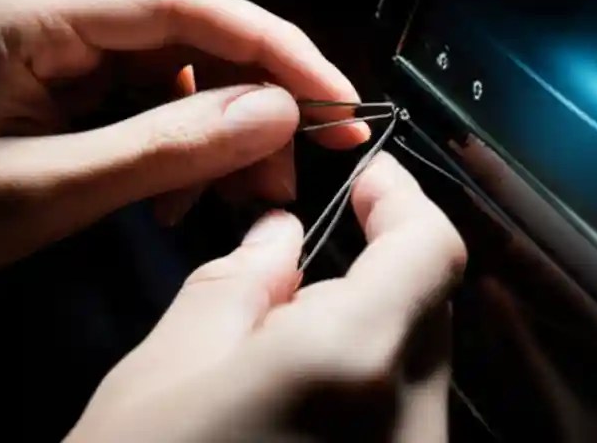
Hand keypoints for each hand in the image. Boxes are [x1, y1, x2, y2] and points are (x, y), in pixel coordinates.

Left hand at [0, 0, 366, 320]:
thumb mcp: (45, 193)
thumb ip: (168, 149)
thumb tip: (278, 112)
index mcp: (29, 12)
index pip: (186, 3)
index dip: (276, 48)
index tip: (340, 100)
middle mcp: (40, 4)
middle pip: (186, 24)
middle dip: (250, 92)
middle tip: (292, 166)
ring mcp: (40, 35)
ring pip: (169, 62)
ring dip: (211, 128)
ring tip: (226, 200)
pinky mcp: (41, 70)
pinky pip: (133, 91)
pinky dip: (168, 140)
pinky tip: (170, 198)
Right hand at [67, 153, 466, 442]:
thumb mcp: (164, 372)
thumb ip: (239, 285)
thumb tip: (281, 237)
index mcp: (354, 364)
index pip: (432, 250)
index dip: (401, 201)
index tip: (365, 180)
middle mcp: (412, 424)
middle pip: (429, 311)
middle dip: (372, 272)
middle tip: (289, 274)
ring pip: (413, 374)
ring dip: (361, 340)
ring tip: (267, 359)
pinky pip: (399, 428)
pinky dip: (360, 397)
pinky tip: (286, 416)